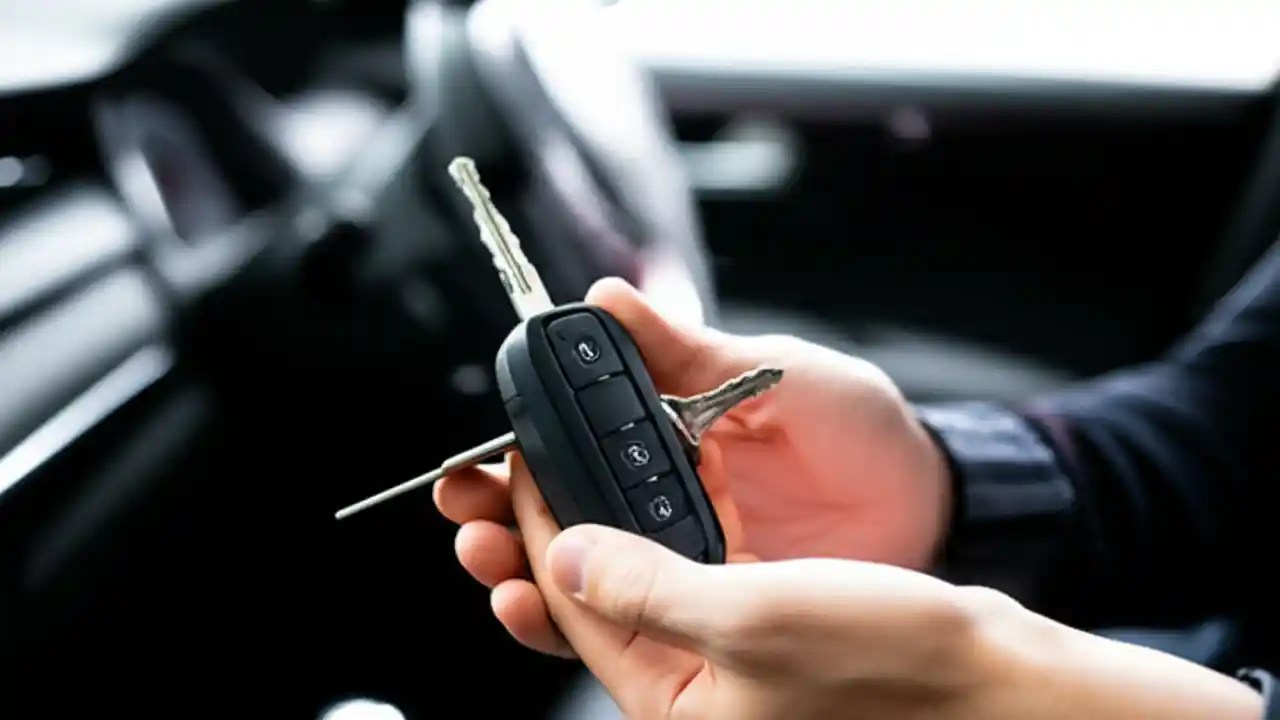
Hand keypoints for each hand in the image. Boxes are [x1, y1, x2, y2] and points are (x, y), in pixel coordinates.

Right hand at [434, 276, 951, 651]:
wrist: (934, 499)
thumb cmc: (861, 426)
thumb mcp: (774, 372)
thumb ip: (689, 350)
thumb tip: (608, 299)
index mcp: (667, 431)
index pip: (571, 444)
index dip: (517, 455)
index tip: (479, 461)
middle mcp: (665, 496)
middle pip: (560, 512)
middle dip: (500, 517)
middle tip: (467, 516)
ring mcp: (686, 556)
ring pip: (585, 571)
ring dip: (525, 571)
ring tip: (494, 569)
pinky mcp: (713, 607)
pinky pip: (639, 619)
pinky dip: (584, 623)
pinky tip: (550, 616)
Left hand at [477, 456, 1265, 719]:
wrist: (997, 678)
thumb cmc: (897, 667)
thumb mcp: (754, 617)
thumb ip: (647, 589)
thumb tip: (566, 558)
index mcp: (673, 704)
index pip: (571, 602)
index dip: (541, 522)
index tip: (526, 458)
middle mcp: (692, 693)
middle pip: (591, 597)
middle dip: (553, 527)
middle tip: (528, 464)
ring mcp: (727, 666)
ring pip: (638, 581)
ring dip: (608, 522)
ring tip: (580, 466)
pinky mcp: (762, 637)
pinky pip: (690, 576)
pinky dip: (668, 529)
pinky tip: (664, 487)